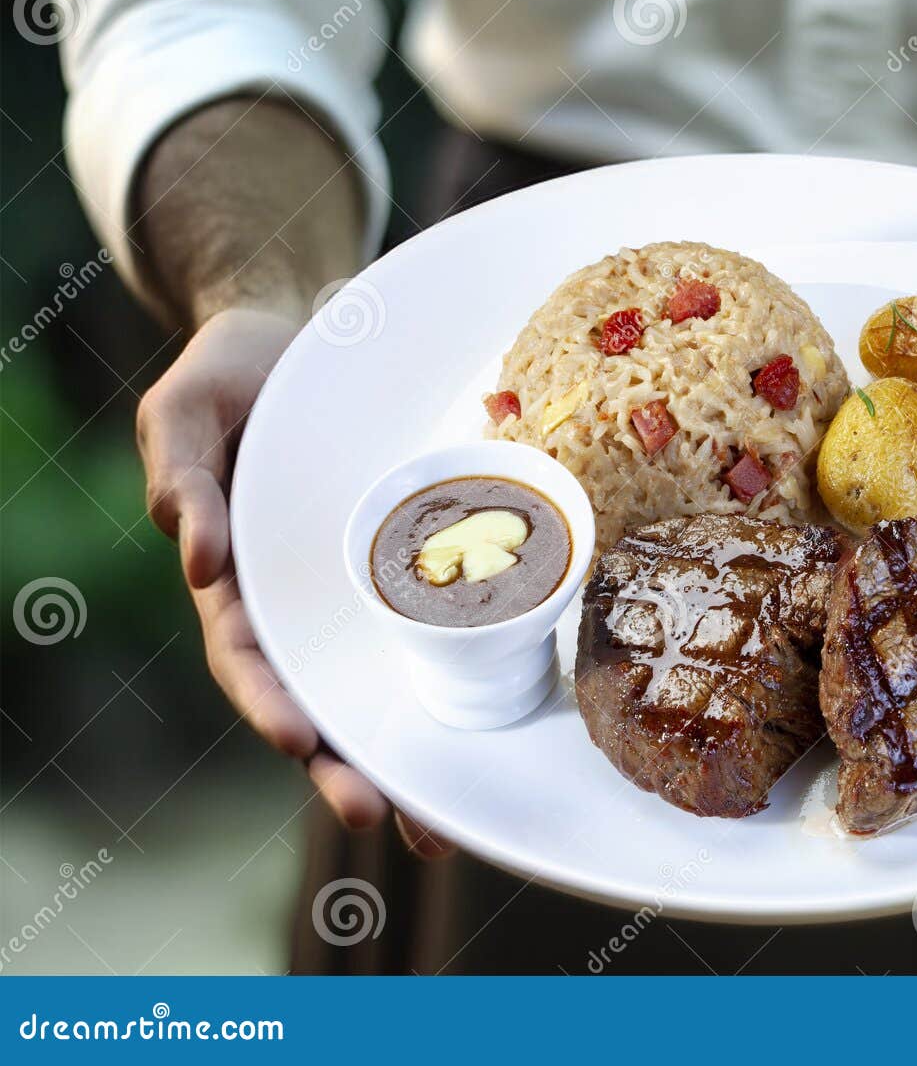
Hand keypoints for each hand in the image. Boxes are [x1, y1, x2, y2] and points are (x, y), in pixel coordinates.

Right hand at [138, 307, 453, 857]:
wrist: (302, 339)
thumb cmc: (235, 378)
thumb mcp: (185, 410)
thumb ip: (177, 473)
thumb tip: (195, 556)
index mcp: (237, 579)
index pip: (249, 659)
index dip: (270, 703)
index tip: (299, 741)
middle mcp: (299, 601)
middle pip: (318, 699)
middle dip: (344, 765)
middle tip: (388, 817)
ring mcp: (356, 590)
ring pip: (378, 686)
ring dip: (403, 753)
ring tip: (438, 821)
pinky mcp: (410, 566)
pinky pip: (434, 626)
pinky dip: (457, 678)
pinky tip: (495, 724)